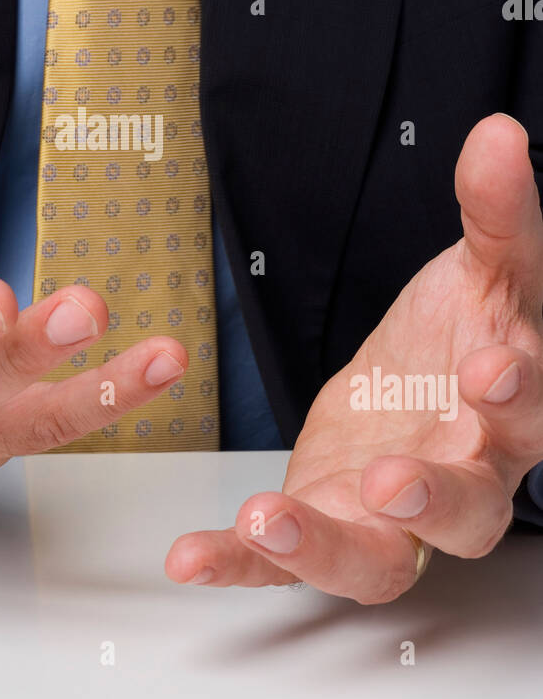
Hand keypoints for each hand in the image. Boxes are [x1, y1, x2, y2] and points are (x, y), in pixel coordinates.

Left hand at [166, 113, 542, 601]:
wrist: (417, 380)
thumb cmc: (462, 333)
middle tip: (391, 479)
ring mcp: (387, 518)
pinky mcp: (322, 523)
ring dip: (323, 547)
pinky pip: (281, 563)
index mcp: (509, 415)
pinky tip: (189, 555)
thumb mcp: (483, 268)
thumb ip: (495, 213)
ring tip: (266, 519)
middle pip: (466, 514)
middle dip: (432, 500)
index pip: (529, 417)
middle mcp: (459, 480)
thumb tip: (500, 134)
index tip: (489, 368)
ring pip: (374, 561)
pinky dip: (237, 563)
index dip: (518, 398)